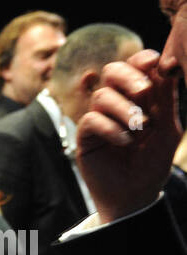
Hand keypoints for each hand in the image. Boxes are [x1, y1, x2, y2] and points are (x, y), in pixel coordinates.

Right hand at [75, 49, 181, 223]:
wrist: (135, 194)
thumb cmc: (153, 162)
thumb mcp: (168, 130)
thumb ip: (167, 99)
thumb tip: (167, 66)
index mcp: (140, 98)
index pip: (136, 67)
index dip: (142, 60)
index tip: (154, 62)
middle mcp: (118, 104)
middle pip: (112, 72)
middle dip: (129, 77)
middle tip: (144, 91)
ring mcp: (99, 119)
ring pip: (102, 96)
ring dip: (124, 109)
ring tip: (139, 128)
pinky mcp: (85, 137)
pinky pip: (91, 120)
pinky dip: (110, 128)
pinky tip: (125, 142)